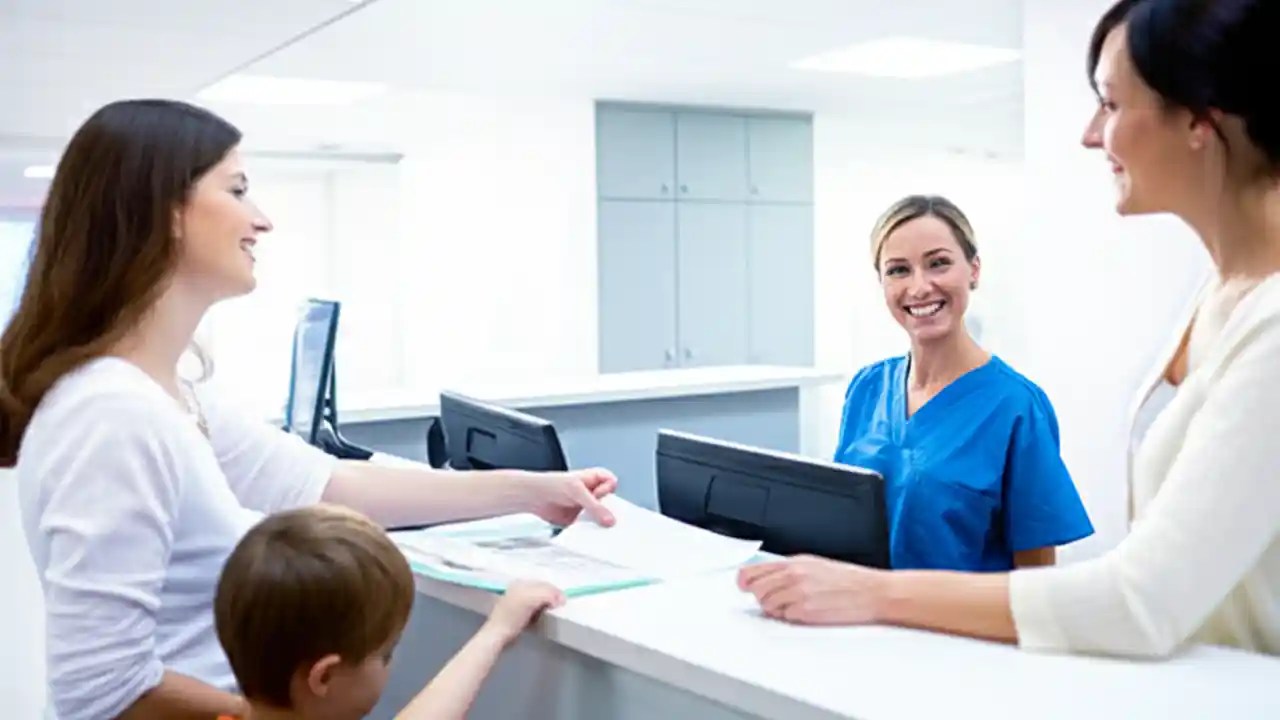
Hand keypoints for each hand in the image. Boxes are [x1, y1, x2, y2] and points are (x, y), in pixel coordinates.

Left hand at [484, 580, 565, 643]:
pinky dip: (540, 612)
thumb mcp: (530, 600)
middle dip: (551, 598)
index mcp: (520, 583)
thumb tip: (560, 598)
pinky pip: (534, 609)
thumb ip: (546, 594)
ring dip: (546, 605)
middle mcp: (518, 589)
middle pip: (542, 590)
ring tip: (550, 613)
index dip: (555, 592)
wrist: (497, 635)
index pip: (544, 584)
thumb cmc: (512, 617)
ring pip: (539, 600)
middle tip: (558, 608)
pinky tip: (540, 618)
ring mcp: (517, 602)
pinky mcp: (518, 614)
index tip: (563, 603)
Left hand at [524, 467, 617, 526]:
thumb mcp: (576, 491)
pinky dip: (590, 531)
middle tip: (607, 520)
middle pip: (610, 502)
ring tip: (596, 528)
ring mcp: (587, 507)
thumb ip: (594, 506)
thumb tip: (610, 519)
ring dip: (599, 523)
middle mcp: (593, 492)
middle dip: (608, 511)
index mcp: (595, 478)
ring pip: (601, 516)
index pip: (612, 484)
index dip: (607, 491)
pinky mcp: (580, 520)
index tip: (599, 496)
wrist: (534, 497)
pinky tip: (587, 533)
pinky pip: (590, 527)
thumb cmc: (552, 484)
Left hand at [737, 555, 887, 625]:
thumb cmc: (849, 581)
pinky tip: (804, 613)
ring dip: (775, 609)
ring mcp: (798, 593)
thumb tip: (770, 579)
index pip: (756, 569)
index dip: (745, 579)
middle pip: (757, 588)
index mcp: (796, 562)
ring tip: (794, 607)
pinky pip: (784, 617)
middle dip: (761, 596)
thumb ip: (791, 571)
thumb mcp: (817, 566)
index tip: (741, 584)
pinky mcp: (805, 611)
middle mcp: (794, 575)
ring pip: (767, 604)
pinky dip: (789, 617)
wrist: (871, 592)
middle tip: (774, 600)